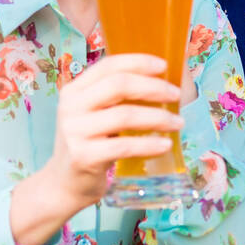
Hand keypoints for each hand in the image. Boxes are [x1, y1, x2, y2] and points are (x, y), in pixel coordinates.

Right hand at [42, 53, 184, 215]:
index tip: (164, 66)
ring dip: (158, 118)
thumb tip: (165, 79)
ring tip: (178, 123)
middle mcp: (71, 107)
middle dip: (154, 87)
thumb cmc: (91, 142)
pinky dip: (150, 144)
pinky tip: (165, 144)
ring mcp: (75, 132)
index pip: (108, 66)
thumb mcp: (96, 113)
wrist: (66, 182)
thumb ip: (117, 96)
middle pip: (118, 85)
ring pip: (125, 115)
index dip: (138, 62)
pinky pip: (124, 146)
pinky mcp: (83, 156)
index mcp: (75, 90)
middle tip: (176, 95)